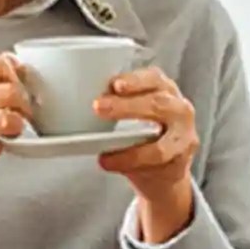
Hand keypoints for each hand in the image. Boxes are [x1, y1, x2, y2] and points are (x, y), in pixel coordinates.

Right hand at [0, 51, 30, 235]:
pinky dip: (0, 146)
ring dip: (18, 125)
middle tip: (23, 109)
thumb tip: (16, 64)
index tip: (18, 82)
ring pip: (10, 119)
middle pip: (9, 90)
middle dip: (24, 102)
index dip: (14, 72)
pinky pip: (0, 147)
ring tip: (11, 127)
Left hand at [94, 66, 197, 241]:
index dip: (135, 79)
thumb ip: (110, 99)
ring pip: (161, 136)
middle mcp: (179, 108)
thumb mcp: (127, 110)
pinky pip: (156, 159)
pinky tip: (108, 160)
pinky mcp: (180, 159)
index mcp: (162, 88)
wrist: (162, 171)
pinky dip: (129, 160)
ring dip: (128, 145)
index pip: (154, 77)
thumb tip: (65, 91)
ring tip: (101, 146)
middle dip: (127, 106)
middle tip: (97, 107)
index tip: (114, 84)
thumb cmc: (138, 132)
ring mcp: (185, 135)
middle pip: (159, 103)